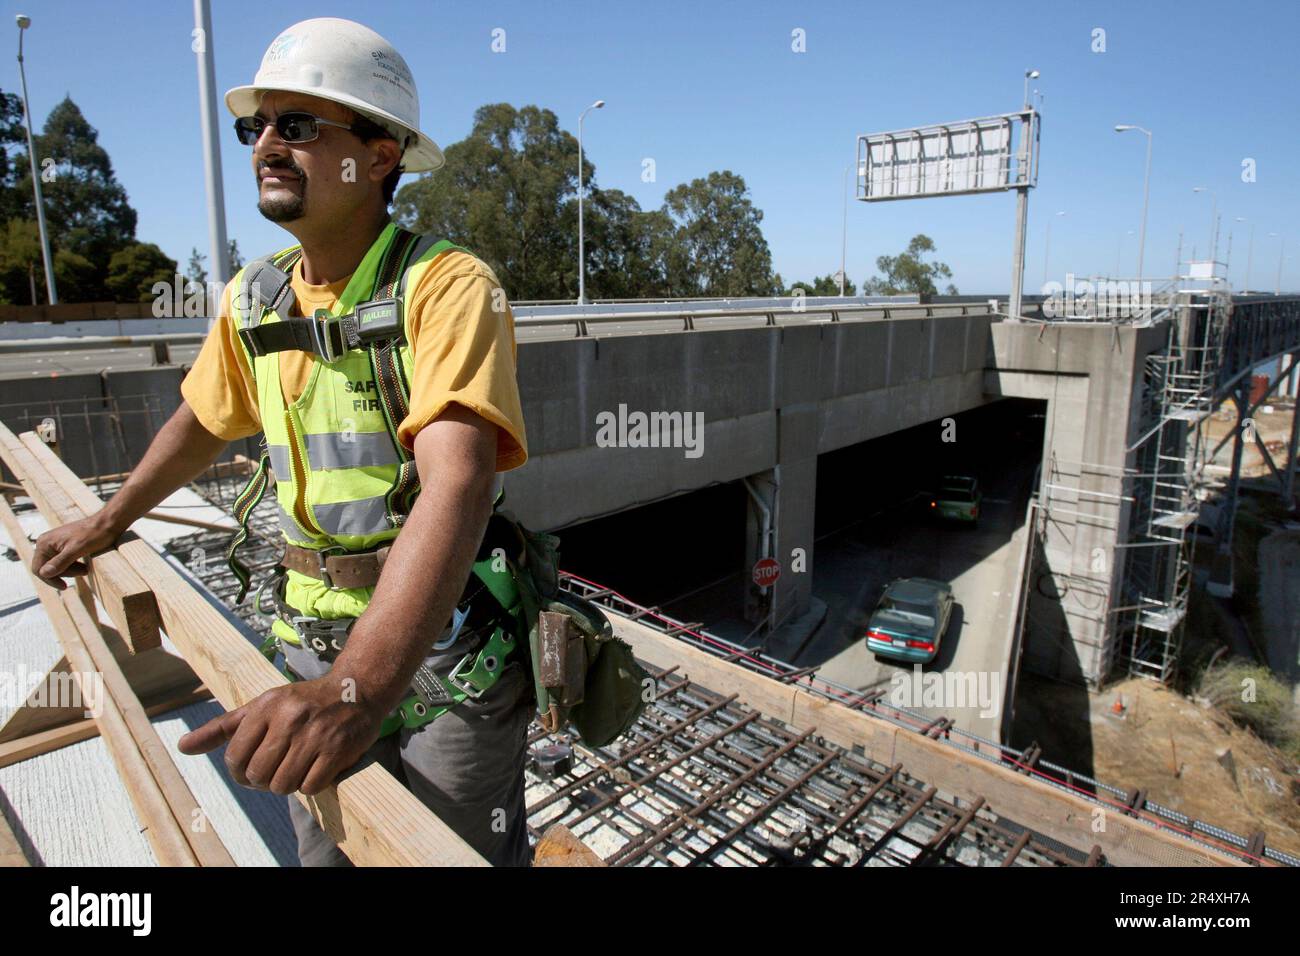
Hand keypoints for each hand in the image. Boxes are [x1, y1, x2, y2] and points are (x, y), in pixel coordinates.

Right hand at [31, 513, 124, 590]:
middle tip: (84, 572)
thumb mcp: (77, 550)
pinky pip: (64, 561)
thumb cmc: (94, 534)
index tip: (65, 586)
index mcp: (44, 543)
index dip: (50, 580)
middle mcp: (46, 543)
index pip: (38, 569)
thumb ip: (61, 562)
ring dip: (71, 570)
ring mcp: (55, 544)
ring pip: (57, 566)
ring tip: (87, 569)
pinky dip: (73, 566)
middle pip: (48, 568)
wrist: (108, 523)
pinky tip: (85, 566)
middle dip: (65, 573)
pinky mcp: (64, 546)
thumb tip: (44, 573)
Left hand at [177, 676, 386, 795]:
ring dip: (287, 784)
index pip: (235, 757)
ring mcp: (314, 734)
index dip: (240, 771)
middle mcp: (289, 718)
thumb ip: (221, 728)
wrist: (357, 690)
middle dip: (263, 780)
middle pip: (258, 775)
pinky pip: (310, 786)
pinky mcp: (337, 749)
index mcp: (266, 706)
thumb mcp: (261, 707)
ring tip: (295, 768)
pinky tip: (315, 769)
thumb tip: (182, 747)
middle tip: (275, 771)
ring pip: (283, 785)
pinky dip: (310, 785)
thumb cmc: (302, 702)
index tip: (251, 769)